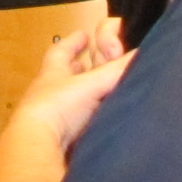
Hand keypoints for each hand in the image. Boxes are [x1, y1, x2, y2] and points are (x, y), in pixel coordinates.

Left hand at [8, 17, 131, 150]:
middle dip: (78, 68)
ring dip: (84, 94)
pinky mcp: (59, 140)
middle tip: (90, 63)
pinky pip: (77, 124)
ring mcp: (52, 118)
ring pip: (70, 100)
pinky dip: (88, 119)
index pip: (60, 51)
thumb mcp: (91, 84)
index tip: (83, 33)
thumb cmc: (59, 106)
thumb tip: (142, 52)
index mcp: (52, 74)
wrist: (39, 148)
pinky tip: (99, 121)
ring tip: (99, 92)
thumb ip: (117, 70)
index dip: (72, 42)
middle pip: (64, 75)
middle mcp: (50, 93)